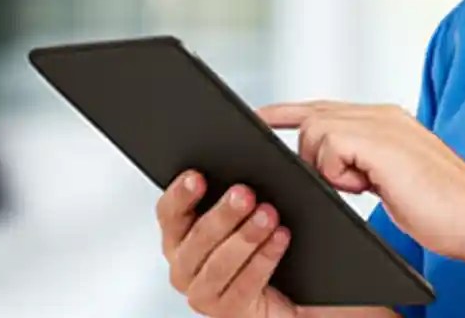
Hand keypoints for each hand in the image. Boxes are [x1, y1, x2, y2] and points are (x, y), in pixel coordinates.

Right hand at [157, 171, 296, 317]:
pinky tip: (279, 239)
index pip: (169, 212)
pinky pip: (243, 286)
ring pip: (218, 264)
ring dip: (245, 237)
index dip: (180, 194)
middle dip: (222, 214)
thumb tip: (244, 161)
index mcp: (182, 235)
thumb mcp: (250, 209)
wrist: (295, 291)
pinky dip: (263, 260)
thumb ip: (237, 189)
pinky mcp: (226, 313)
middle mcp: (185, 265)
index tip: (198, 176)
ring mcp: (203, 292)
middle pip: (195, 238)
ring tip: (269, 216)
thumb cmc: (268, 244)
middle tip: (245, 193)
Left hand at [257, 101, 464, 259]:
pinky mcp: (377, 139)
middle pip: (315, 112)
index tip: (263, 117)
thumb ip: (363, 165)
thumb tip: (330, 169)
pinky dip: (338, 170)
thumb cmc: (441, 208)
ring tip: (361, 185)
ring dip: (326, 164)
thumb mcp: (392, 180)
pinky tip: (367, 184)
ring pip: (317, 128)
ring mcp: (380, 123)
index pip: (328, 108)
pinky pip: (330, 144)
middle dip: (285, 125)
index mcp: (386, 122)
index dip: (292, 112)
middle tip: (269, 140)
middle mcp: (382, 115)